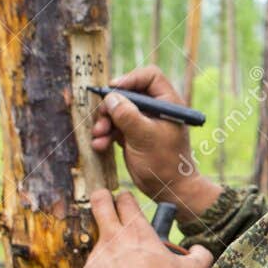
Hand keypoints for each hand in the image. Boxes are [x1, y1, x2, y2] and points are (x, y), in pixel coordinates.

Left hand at [79, 189, 212, 267]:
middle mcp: (114, 238)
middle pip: (100, 202)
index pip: (125, 199)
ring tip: (122, 267)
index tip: (127, 204)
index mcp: (138, 231)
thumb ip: (201, 255)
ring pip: (99, 241)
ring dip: (108, 247)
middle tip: (105, 203)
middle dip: (102, 198)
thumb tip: (200, 249)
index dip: (125, 199)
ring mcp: (97, 255)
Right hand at [90, 65, 221, 222]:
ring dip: (105, 122)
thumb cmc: (165, 163)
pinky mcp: (133, 136)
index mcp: (168, 103)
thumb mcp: (144, 137)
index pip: (150, 77)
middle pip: (128, 93)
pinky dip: (106, 134)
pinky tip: (100, 145)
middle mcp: (156, 110)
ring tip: (99, 135)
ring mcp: (144, 122)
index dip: (130, 79)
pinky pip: (115, 127)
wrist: (168, 190)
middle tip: (102, 118)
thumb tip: (110, 97)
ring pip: (118, 111)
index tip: (113, 89)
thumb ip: (127, 115)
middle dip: (112, 106)